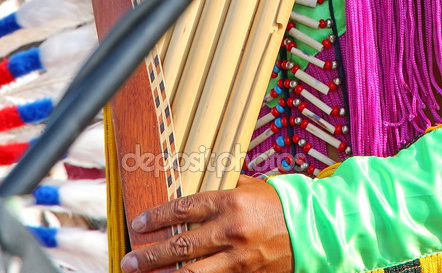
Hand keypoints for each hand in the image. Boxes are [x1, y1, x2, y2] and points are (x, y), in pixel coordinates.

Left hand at [120, 176, 292, 272]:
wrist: (311, 230)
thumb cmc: (276, 204)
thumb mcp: (249, 186)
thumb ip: (222, 184)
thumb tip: (191, 178)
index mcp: (230, 201)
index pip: (184, 208)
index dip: (158, 216)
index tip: (139, 222)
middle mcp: (231, 230)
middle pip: (182, 245)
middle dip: (151, 255)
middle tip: (130, 260)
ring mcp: (238, 258)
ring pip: (193, 272)